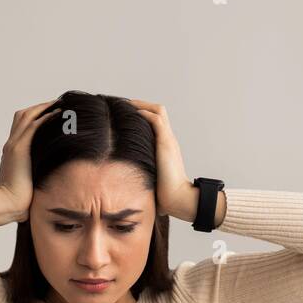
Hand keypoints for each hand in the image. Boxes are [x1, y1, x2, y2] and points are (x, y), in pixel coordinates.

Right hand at [0, 99, 61, 221]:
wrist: (7, 204)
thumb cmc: (18, 200)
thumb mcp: (27, 182)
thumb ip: (34, 174)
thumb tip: (48, 178)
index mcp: (12, 152)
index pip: (22, 126)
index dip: (35, 117)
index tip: (51, 114)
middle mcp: (11, 144)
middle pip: (23, 115)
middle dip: (40, 107)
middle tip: (58, 105)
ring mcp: (14, 145)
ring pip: (28, 116)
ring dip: (44, 108)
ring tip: (60, 104)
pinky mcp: (19, 149)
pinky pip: (33, 126)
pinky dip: (45, 116)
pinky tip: (57, 113)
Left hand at [127, 99, 192, 217]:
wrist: (178, 198)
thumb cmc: (165, 194)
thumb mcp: (150, 178)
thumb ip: (142, 174)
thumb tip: (125, 184)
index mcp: (166, 146)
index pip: (156, 121)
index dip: (142, 113)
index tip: (125, 113)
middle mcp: (168, 140)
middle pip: (158, 111)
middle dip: (141, 104)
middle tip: (123, 104)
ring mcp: (168, 140)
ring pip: (158, 111)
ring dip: (141, 104)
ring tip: (125, 104)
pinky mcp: (166, 143)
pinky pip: (156, 120)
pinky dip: (144, 113)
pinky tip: (132, 113)